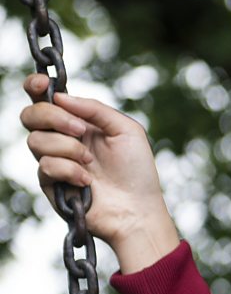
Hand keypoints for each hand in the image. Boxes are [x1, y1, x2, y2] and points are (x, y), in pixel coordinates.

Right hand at [21, 74, 178, 272]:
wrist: (137, 209)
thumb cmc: (136, 170)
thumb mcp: (126, 130)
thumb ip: (95, 109)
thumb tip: (61, 96)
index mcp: (78, 122)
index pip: (45, 99)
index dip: (35, 86)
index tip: (41, 84)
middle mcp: (61, 139)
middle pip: (30, 115)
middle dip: (53, 118)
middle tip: (81, 130)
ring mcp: (54, 161)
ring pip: (35, 141)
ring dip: (68, 148)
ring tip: (91, 161)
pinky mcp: (50, 184)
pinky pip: (46, 166)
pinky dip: (69, 170)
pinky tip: (87, 182)